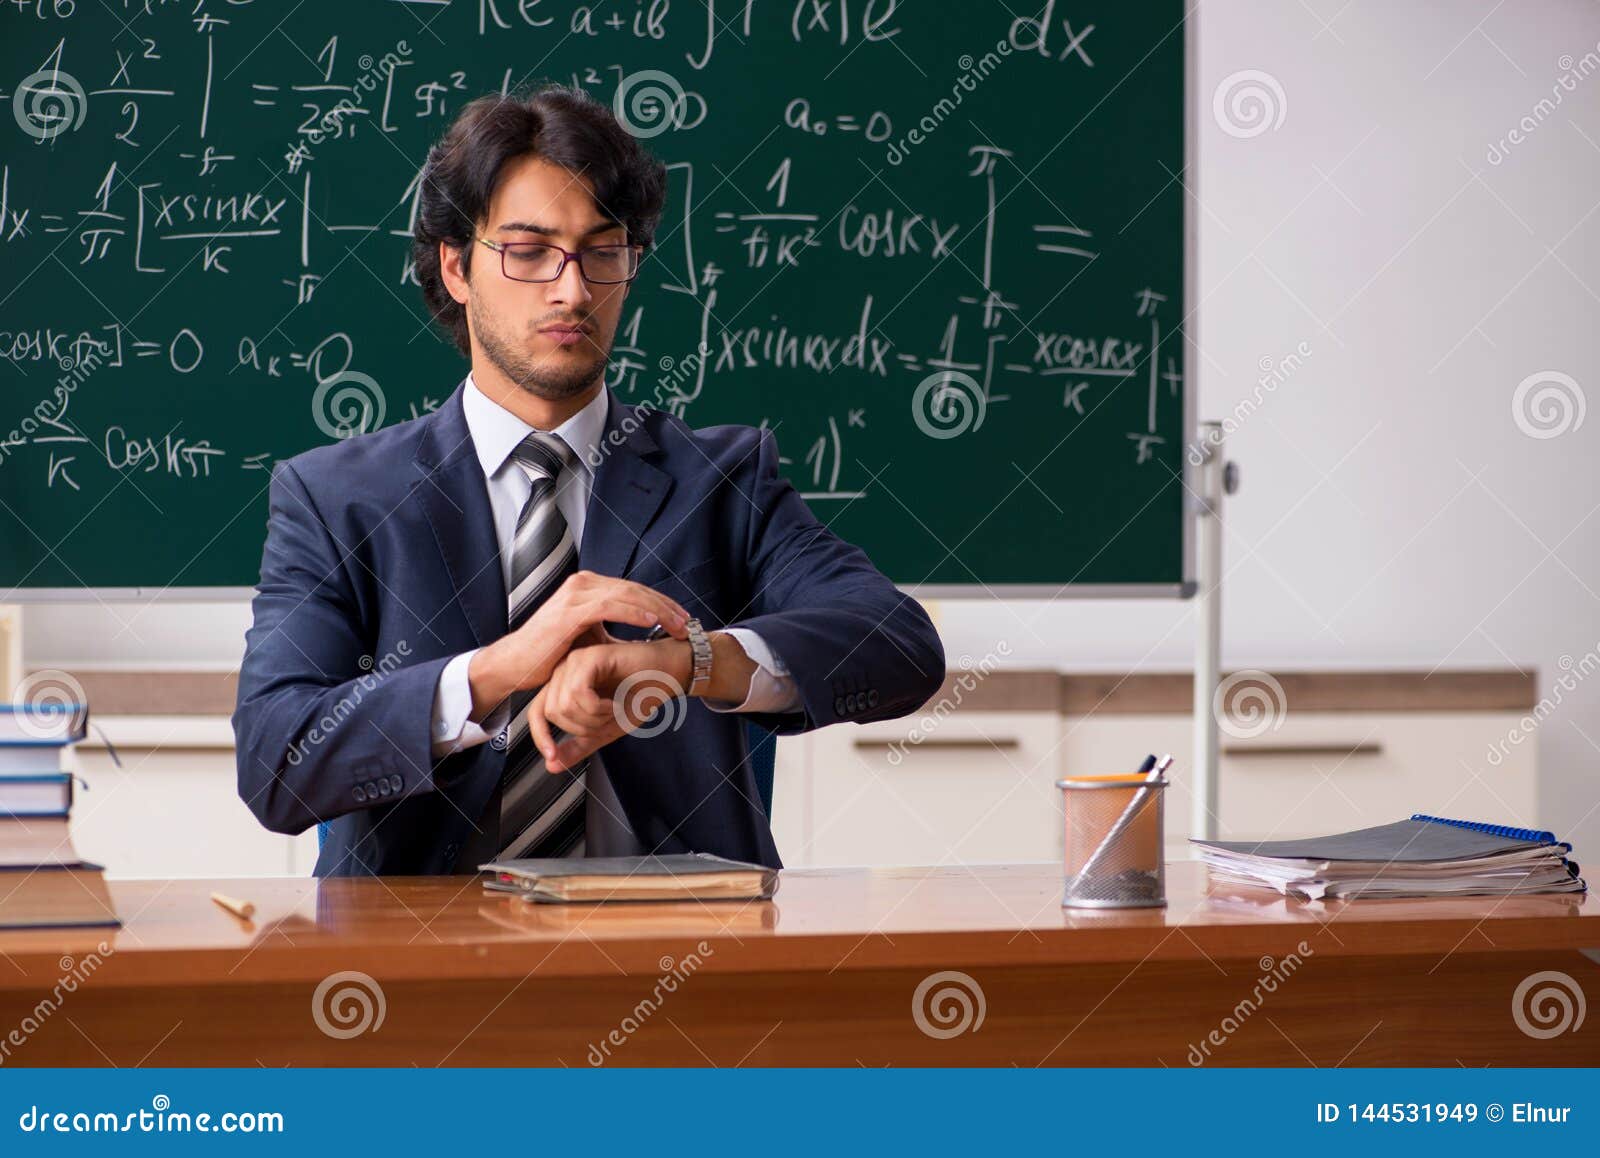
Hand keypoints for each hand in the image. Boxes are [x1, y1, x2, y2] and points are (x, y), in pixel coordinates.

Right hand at [467, 571, 688, 718]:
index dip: (662, 603)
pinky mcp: (571, 611)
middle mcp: (583, 583)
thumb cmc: (551, 655)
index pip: (634, 590)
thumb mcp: (586, 637)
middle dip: (666, 607)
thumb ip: (609, 628)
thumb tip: (641, 633)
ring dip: (658, 610)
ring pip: (628, 595)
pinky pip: (611, 606)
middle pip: (636, 589)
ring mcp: (576, 594)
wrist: (515, 665)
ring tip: (679, 626)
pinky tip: (653, 622)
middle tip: (689, 624)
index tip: (683, 620)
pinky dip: (634, 613)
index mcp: (589, 587)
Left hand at [527, 640, 692, 771]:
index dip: (541, 737)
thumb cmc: (641, 695)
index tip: (552, 757)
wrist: (669, 676)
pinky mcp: (590, 657)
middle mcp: (565, 670)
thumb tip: (552, 766)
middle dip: (583, 727)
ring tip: (614, 710)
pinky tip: (615, 704)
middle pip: (551, 713)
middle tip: (607, 721)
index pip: (536, 713)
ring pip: (563, 705)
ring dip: (593, 718)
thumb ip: (578, 746)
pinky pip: (579, 693)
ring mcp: (576, 661)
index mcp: (564, 684)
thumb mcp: (604, 730)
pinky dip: (598, 707)